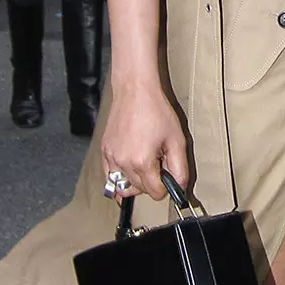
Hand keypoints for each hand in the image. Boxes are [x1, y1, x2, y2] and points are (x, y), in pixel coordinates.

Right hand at [101, 80, 186, 201]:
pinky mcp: (104, 151)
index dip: (166, 188)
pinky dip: (120, 178)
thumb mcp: (177, 141)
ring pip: (123, 186)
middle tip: (159, 164)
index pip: (155, 193)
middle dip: (151, 183)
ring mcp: (111, 157)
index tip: (168, 175)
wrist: (135, 91)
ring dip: (136, 182)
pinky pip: (109, 176)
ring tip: (145, 166)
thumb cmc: (155, 111)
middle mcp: (123, 162)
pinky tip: (130, 170)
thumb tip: (180, 186)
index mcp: (142, 162)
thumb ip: (180, 168)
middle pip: (139, 190)